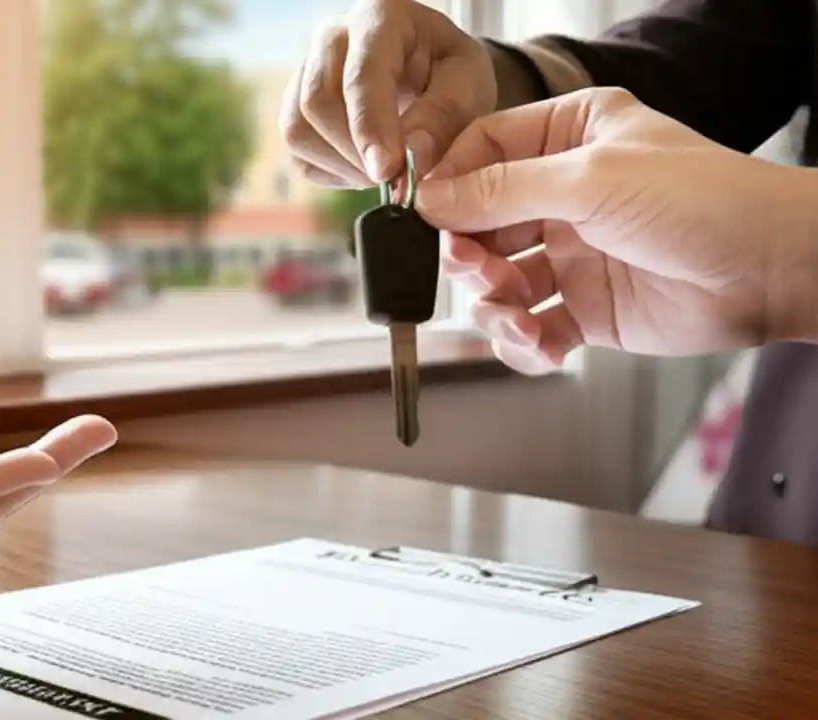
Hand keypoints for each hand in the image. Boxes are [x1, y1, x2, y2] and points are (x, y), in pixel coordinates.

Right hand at [280, 0, 495, 185]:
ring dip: (342, 166)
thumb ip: (444, 116)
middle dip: (355, 152)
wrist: (430, 75)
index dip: (370, 126)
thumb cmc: (450, 72)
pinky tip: (364, 166)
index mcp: (379, 19)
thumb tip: (410, 157)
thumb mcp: (469, 83)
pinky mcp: (294, 110)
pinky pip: (299, 154)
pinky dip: (333, 173)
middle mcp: (331, 38)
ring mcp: (305, 73)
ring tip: (384, 169)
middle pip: (317, 103)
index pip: (360, 75)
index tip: (387, 169)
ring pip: (298, 130)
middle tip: (395, 176)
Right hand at [416, 88, 817, 374]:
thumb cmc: (704, 201)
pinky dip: (524, 343)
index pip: (481, 152)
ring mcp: (573, 254)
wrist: (771, 270)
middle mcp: (564, 194)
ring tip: (518, 314)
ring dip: (495, 305)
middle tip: (474, 270)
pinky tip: (540, 345)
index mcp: (568, 138)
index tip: (423, 216)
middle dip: (469, 254)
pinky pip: (531, 329)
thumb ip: (502, 189)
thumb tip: (431, 198)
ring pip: (497, 283)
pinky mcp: (586, 309)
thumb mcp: (590, 179)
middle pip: (478, 223)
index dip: (447, 185)